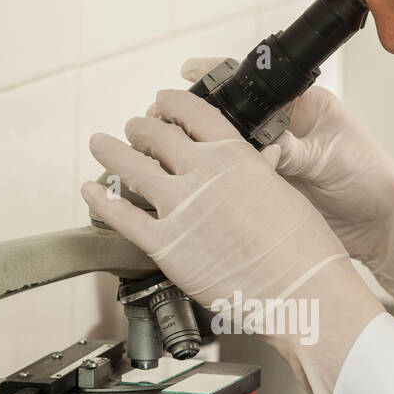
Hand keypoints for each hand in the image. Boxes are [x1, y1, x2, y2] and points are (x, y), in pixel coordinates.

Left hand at [81, 88, 384, 393]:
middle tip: (133, 129)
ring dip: (110, 150)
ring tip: (100, 144)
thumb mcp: (282, 191)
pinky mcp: (163, 244)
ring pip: (130, 165)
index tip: (161, 102)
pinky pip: (120, 214)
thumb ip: (250, 175)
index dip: (170, 104)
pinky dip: (100, 199)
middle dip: (140, 128)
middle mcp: (202, 172)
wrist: (300, 291)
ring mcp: (179, 207)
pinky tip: (90, 191)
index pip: (192, 112)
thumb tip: (241, 175)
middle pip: (155, 134)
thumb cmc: (304, 251)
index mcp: (235, 154)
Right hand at [179, 59, 393, 326]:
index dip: (218, 78)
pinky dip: (219, 181)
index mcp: (302, 106)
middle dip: (201, 116)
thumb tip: (258, 149)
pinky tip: (199, 184)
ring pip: (229, 148)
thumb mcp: (329, 156)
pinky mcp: (270, 188)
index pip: (254, 82)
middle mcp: (283, 128)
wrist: (382, 226)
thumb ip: (292, 149)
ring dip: (205, 150)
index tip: (189, 73)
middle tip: (168, 119)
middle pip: (232, 115)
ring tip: (173, 151)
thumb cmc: (371, 179)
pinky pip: (237, 180)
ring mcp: (275, 159)